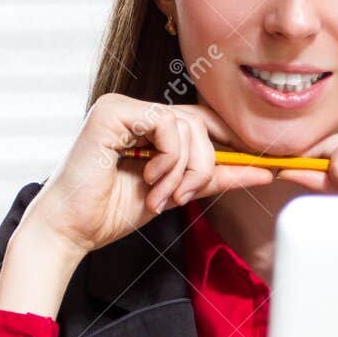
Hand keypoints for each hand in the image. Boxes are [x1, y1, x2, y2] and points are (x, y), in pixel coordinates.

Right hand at [16, 93, 275, 257]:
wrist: (72, 229)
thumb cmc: (111, 212)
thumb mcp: (176, 192)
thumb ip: (214, 178)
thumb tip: (262, 171)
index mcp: (149, 125)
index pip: (203, 123)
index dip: (231, 143)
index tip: (265, 167)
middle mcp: (137, 110)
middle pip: (201, 122)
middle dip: (205, 165)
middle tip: (182, 196)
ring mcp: (124, 107)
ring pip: (188, 126)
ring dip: (184, 170)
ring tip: (160, 195)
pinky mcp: (114, 112)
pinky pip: (168, 125)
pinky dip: (168, 160)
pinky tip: (148, 180)